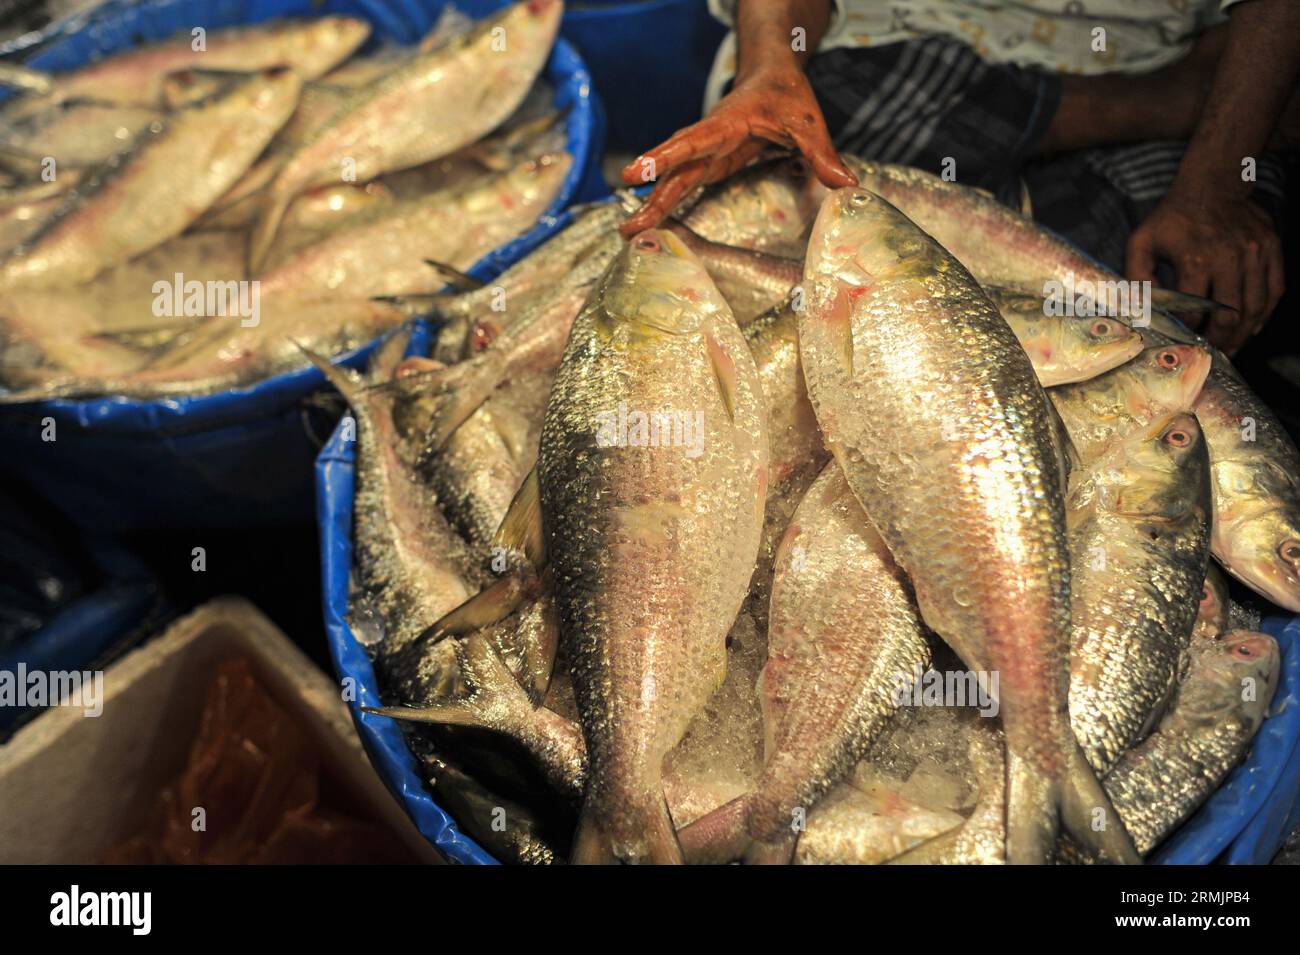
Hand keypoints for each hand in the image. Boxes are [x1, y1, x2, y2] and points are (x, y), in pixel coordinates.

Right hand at [618, 66, 856, 236]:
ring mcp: (706, 153)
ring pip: (674, 180)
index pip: (691, 142)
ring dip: (653, 205)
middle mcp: (709, 140)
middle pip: (674, 170)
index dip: (662, 158)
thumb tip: (845, 186)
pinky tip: (651, 222)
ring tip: (629, 232)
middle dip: (650, 197)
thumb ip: (822, 155)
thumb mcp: (808, 122)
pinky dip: (666, 203)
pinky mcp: (709, 163)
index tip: (633, 172)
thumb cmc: (785, 94)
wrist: (771, 75)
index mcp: (726, 123)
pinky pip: (683, 184)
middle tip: (627, 225)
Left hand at [1126, 188, 1283, 353]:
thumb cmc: (1172, 218)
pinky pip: (1276, 290)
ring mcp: (1255, 253)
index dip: (1190, 331)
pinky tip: (1252, 327)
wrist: (1212, 183)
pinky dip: (1265, 313)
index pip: (1195, 311)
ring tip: (1231, 348)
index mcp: (1195, 259)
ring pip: (1256, 307)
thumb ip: (1136, 276)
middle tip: (1212, 354)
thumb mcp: (1142, 242)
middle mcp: (1229, 258)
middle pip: (1230, 315)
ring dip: (1244, 334)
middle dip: (1220, 340)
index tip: (1184, 341)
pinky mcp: (1272, 248)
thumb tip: (1140, 308)